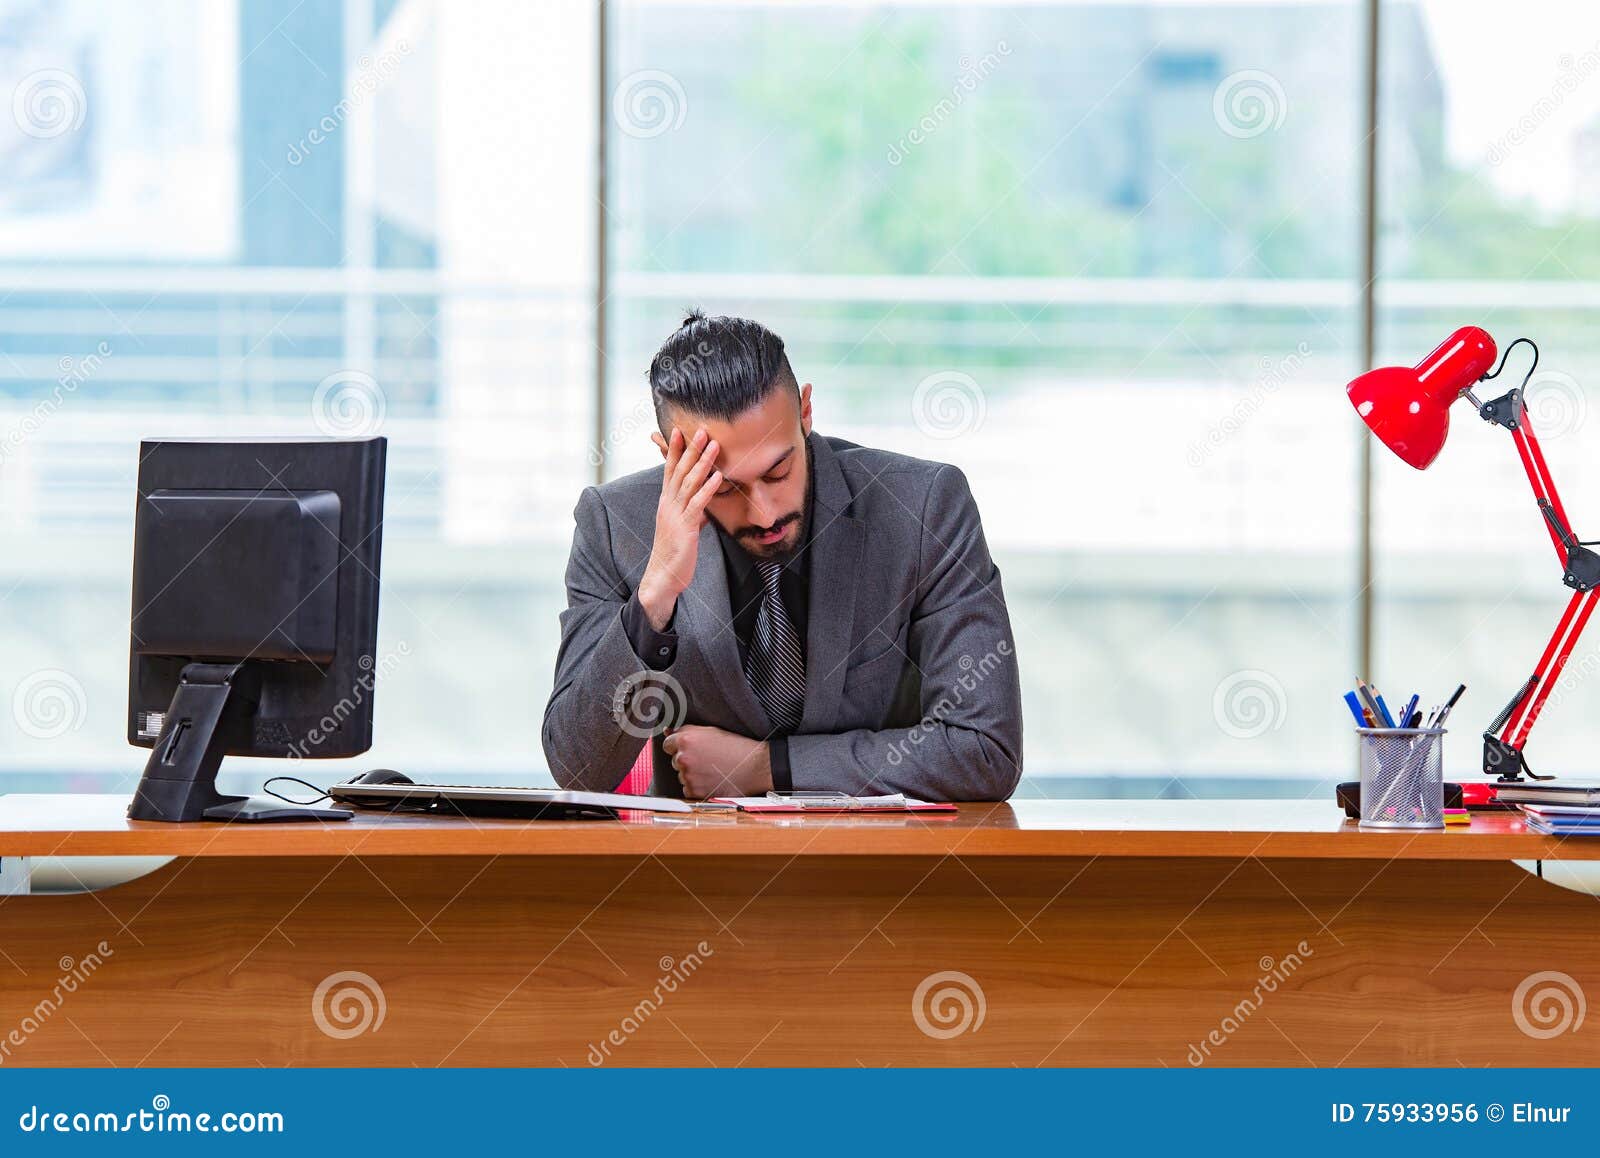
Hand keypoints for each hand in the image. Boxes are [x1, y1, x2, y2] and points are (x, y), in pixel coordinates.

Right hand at [639, 427, 721, 630]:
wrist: (663, 577)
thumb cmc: (675, 553)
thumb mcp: (685, 529)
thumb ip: (694, 514)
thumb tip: (705, 508)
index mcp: (666, 502)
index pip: (670, 470)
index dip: (675, 450)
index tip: (679, 430)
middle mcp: (668, 504)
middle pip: (679, 471)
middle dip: (691, 449)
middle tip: (701, 428)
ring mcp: (675, 515)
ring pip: (689, 483)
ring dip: (702, 462)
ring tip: (713, 444)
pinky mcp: (685, 528)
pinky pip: (697, 504)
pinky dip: (708, 489)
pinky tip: (718, 476)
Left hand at [662, 725, 772, 798]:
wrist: (754, 766)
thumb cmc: (735, 747)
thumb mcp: (711, 731)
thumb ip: (686, 731)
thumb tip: (668, 731)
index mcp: (686, 740)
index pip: (667, 745)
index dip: (677, 747)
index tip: (689, 750)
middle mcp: (684, 758)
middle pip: (675, 761)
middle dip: (687, 761)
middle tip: (706, 759)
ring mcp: (688, 776)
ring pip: (682, 776)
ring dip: (692, 774)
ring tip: (712, 770)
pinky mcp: (694, 791)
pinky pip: (687, 789)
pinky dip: (697, 787)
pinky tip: (712, 780)